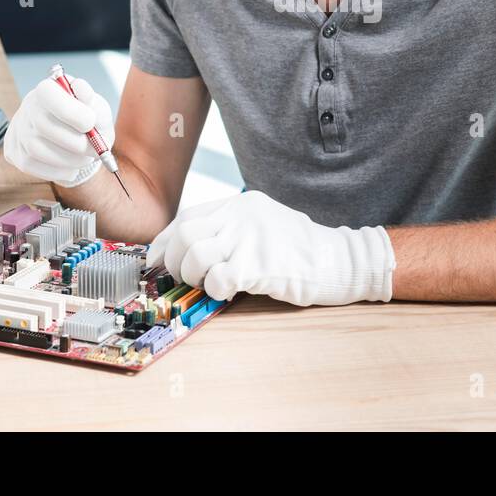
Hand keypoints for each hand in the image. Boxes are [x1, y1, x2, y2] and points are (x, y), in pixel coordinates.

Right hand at [3, 76, 113, 187]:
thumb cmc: (86, 120)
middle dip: (75, 142)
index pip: (49, 95)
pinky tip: (71, 166)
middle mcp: (28, 107)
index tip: (90, 123)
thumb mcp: (96, 107)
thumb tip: (81, 89)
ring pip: (37, 149)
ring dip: (68, 159)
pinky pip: (32, 166)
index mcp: (47, 89)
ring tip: (85, 159)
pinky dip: (57, 170)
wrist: (73, 137)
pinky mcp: (15, 153)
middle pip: (44, 126)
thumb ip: (93, 101)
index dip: (71, 112)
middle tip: (94, 149)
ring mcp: (18, 130)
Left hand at [146, 191, 395, 305]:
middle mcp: (241, 216)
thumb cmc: (299, 249)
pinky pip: (218, 278)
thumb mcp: (263, 223)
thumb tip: (190, 250)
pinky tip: (229, 291)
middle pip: (186, 234)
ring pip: (195, 255)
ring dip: (194, 277)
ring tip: (210, 285)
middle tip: (185, 279)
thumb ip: (231, 229)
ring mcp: (250, 239)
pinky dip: (215, 289)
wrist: (340, 259)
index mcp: (240, 204)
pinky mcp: (259, 265)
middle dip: (175, 262)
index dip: (165, 242)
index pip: (187, 218)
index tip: (156, 261)